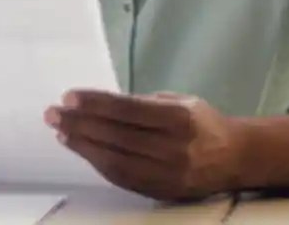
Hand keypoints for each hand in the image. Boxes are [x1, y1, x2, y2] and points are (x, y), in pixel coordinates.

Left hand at [46, 90, 246, 200]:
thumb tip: (95, 104)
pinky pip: (122, 178)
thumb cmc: (200, 122)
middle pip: (117, 136)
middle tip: (53, 114)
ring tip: (61, 132)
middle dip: (80, 124)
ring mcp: (169, 174)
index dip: (96, 104)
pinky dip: (98, 163)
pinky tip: (81, 149)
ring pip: (116, 161)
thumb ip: (141, 104)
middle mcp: (175, 148)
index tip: (68, 97)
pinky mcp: (162, 192)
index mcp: (180, 119)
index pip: (128, 110)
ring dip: (83, 145)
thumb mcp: (178, 102)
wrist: (235, 158)